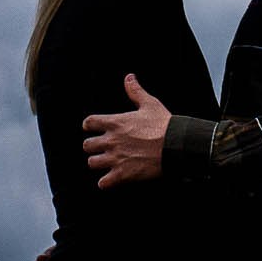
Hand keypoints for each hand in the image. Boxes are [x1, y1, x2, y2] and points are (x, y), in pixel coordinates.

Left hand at [80, 74, 170, 188]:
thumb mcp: (149, 104)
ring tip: (107, 162)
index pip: (89, 123)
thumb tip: (129, 77)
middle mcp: (111, 141)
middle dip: (93, 146)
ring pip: (92, 163)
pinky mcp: (122, 174)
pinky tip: (112, 178)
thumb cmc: (163, 124)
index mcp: (115, 123)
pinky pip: (103, 183)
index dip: (90, 125)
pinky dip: (106, 182)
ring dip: (98, 163)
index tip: (93, 128)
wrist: (175, 146)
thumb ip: (135, 91)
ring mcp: (115, 158)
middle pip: (86, 145)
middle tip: (102, 147)